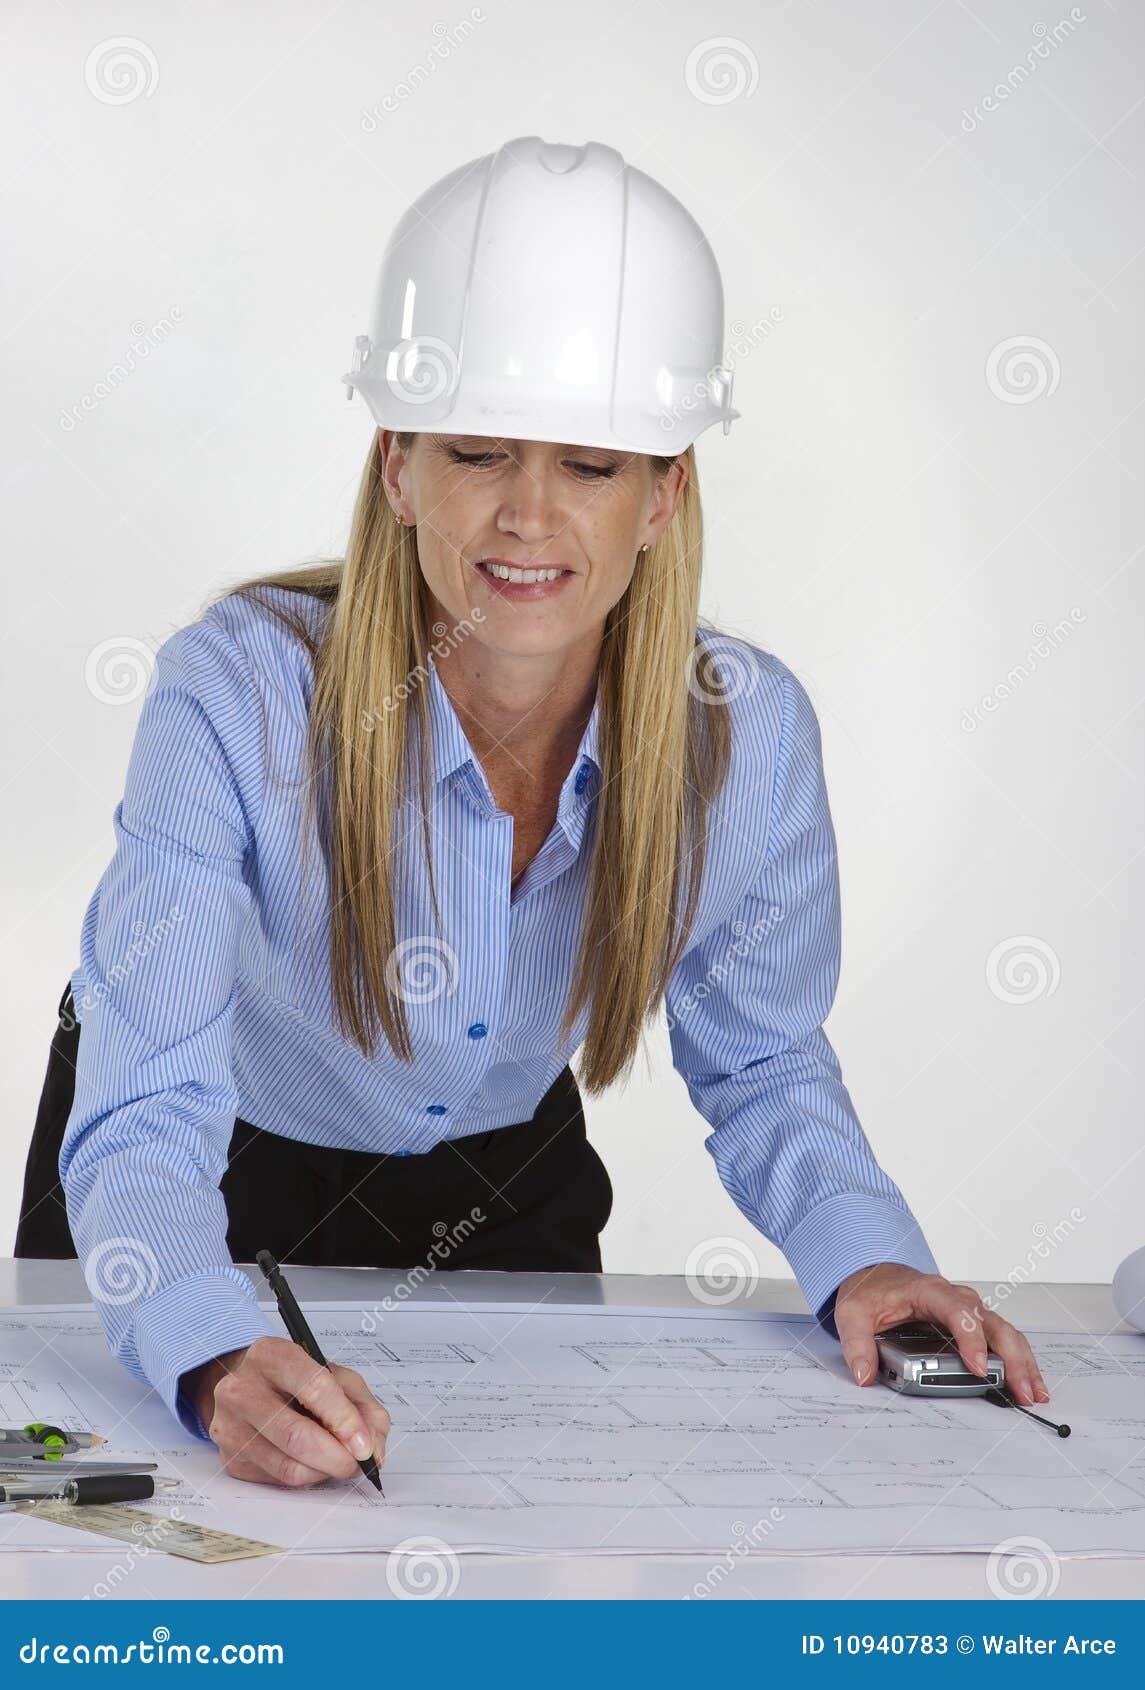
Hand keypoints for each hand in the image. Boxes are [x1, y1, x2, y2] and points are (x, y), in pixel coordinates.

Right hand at [182, 1336, 391, 1487]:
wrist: (247, 1387)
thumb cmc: (295, 1380)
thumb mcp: (335, 1375)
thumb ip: (362, 1406)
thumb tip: (372, 1448)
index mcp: (271, 1355)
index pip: (314, 1388)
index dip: (345, 1420)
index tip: (364, 1444)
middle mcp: (241, 1389)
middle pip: (296, 1436)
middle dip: (337, 1457)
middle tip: (358, 1463)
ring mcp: (230, 1425)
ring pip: (288, 1467)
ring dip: (324, 1472)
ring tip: (338, 1461)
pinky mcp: (229, 1457)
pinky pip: (277, 1480)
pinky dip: (305, 1477)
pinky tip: (311, 1461)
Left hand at [832, 1263, 1049, 1406]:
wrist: (876, 1275)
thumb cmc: (871, 1291)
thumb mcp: (852, 1312)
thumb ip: (856, 1343)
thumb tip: (864, 1375)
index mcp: (928, 1291)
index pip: (957, 1311)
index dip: (971, 1339)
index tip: (978, 1367)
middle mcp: (956, 1298)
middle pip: (992, 1324)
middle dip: (1011, 1357)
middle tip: (1020, 1390)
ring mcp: (969, 1310)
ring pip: (1005, 1332)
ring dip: (1023, 1362)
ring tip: (1034, 1393)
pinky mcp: (973, 1325)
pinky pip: (1003, 1340)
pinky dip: (1019, 1360)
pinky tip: (1028, 1383)